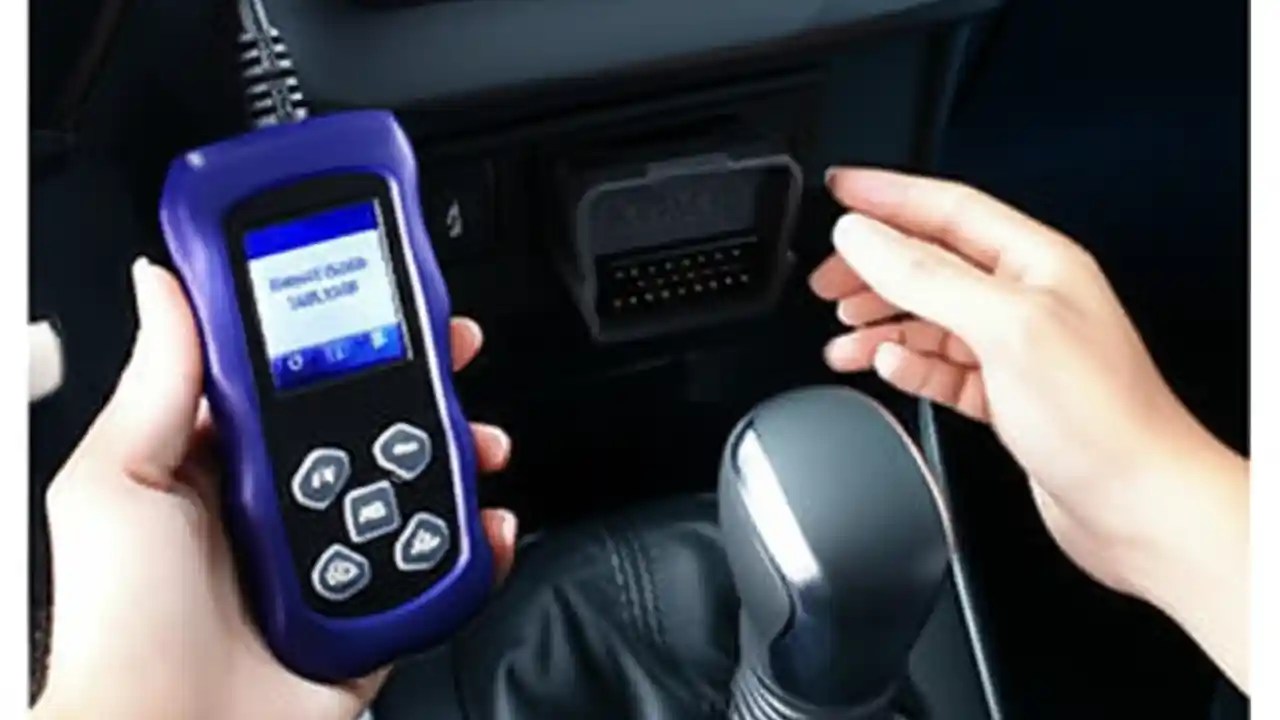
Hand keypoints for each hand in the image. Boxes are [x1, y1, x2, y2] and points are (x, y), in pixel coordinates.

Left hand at [33, 259, 518, 719]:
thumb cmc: (117, 623)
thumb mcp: (115, 485)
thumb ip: (154, 385)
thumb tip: (162, 286)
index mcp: (222, 463)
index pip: (297, 376)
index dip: (346, 332)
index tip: (387, 298)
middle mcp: (282, 504)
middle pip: (371, 423)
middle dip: (425, 386)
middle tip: (458, 357)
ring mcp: (332, 556)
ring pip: (414, 487)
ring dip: (459, 457)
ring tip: (479, 444)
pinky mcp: (370, 611)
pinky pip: (438, 569)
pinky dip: (475, 545)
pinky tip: (485, 522)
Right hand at [810, 169, 1247, 686]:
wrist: (1138, 505)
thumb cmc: (1103, 418)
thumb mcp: (1004, 328)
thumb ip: (926, 277)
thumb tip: (864, 237)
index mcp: (1037, 263)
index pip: (949, 208)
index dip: (889, 196)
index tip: (840, 190)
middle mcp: (1025, 299)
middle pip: (931, 263)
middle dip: (874, 267)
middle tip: (826, 279)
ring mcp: (1015, 349)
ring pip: (929, 317)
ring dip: (882, 320)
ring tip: (842, 331)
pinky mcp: (1005, 396)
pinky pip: (940, 366)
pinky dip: (906, 364)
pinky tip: (885, 365)